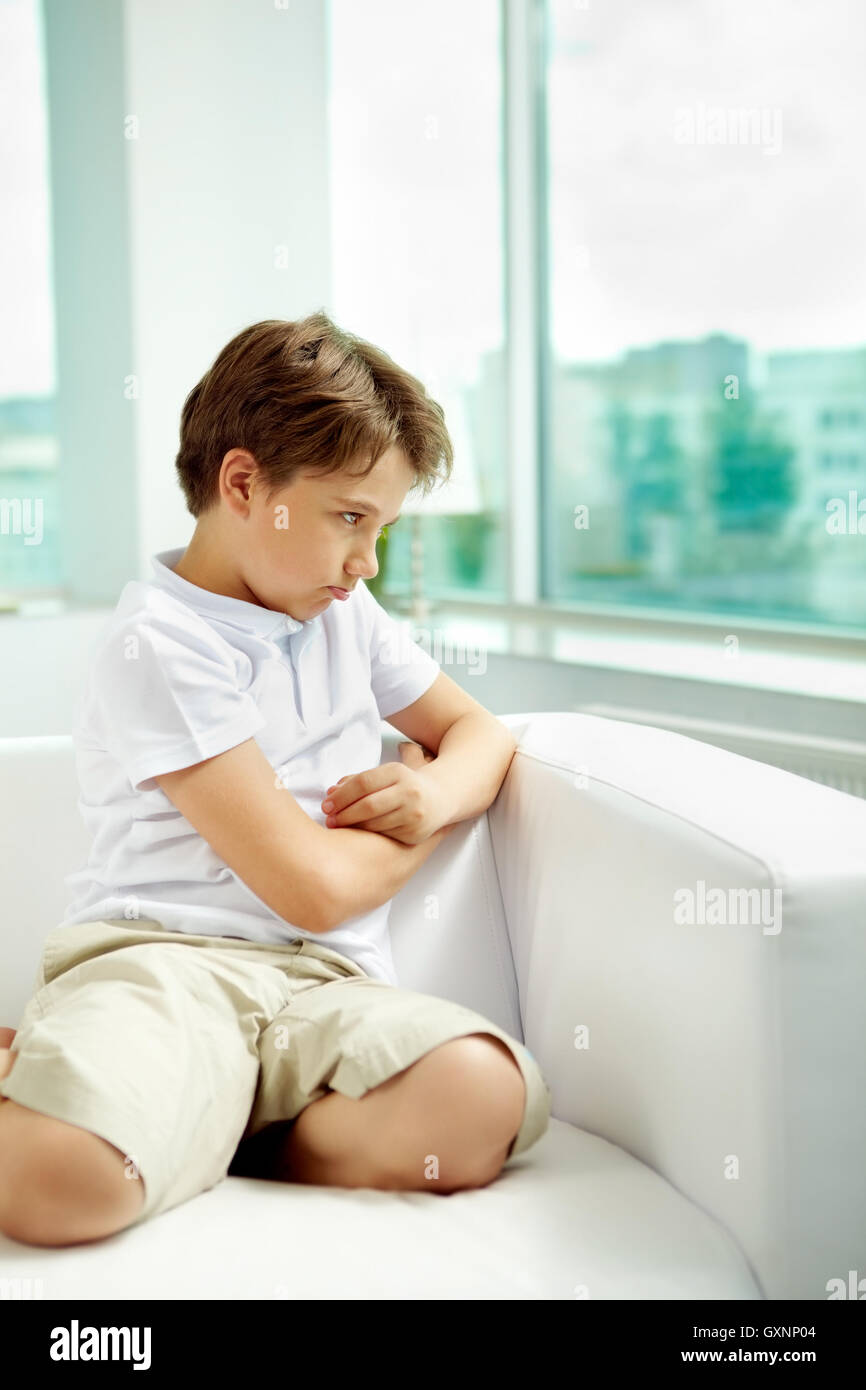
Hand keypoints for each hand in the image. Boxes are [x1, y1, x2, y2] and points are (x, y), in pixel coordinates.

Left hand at [321, 742, 449, 844]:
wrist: (440, 797)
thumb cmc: (404, 785)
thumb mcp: (385, 775)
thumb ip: (358, 781)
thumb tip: (331, 792)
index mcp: (398, 772)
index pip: (363, 783)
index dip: (341, 795)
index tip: (326, 804)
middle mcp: (409, 792)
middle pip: (368, 805)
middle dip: (343, 814)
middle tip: (329, 819)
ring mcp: (414, 814)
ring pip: (375, 824)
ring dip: (353, 827)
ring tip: (339, 826)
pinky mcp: (415, 833)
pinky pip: (384, 836)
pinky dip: (369, 836)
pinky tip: (359, 834)